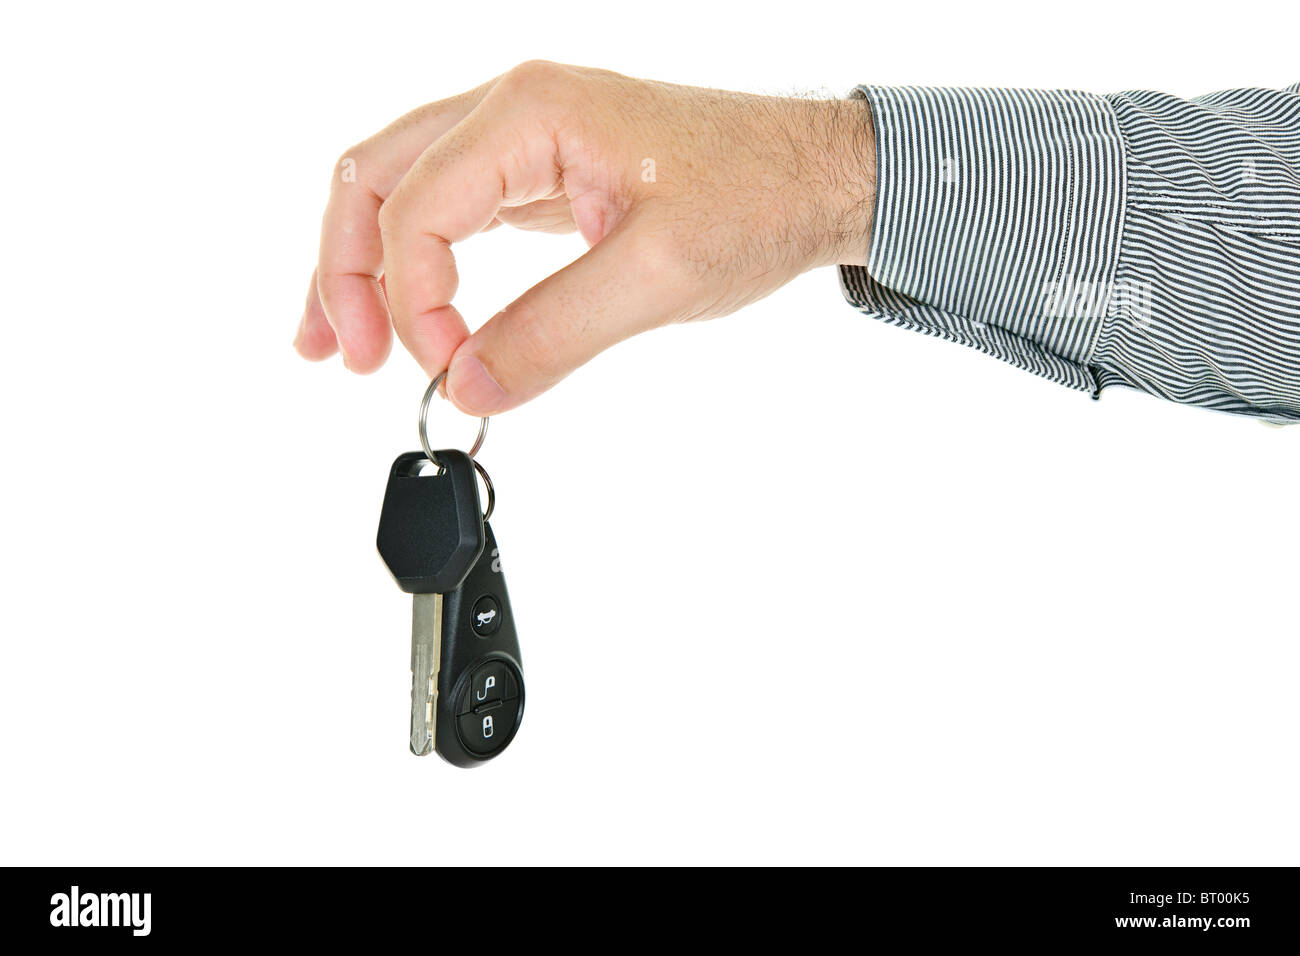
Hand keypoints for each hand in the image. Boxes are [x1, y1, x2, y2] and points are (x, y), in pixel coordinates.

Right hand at [294, 61, 875, 413]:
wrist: (817, 177)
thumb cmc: (756, 198)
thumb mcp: (657, 277)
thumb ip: (553, 333)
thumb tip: (467, 388)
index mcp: (530, 112)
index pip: (416, 206)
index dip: (413, 300)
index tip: (447, 371)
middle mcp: (512, 111)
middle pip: (375, 178)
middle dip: (346, 270)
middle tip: (343, 357)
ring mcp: (523, 140)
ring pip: (398, 189)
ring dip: (359, 262)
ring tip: (333, 341)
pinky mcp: (541, 175)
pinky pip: (447, 209)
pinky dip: (413, 262)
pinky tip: (401, 312)